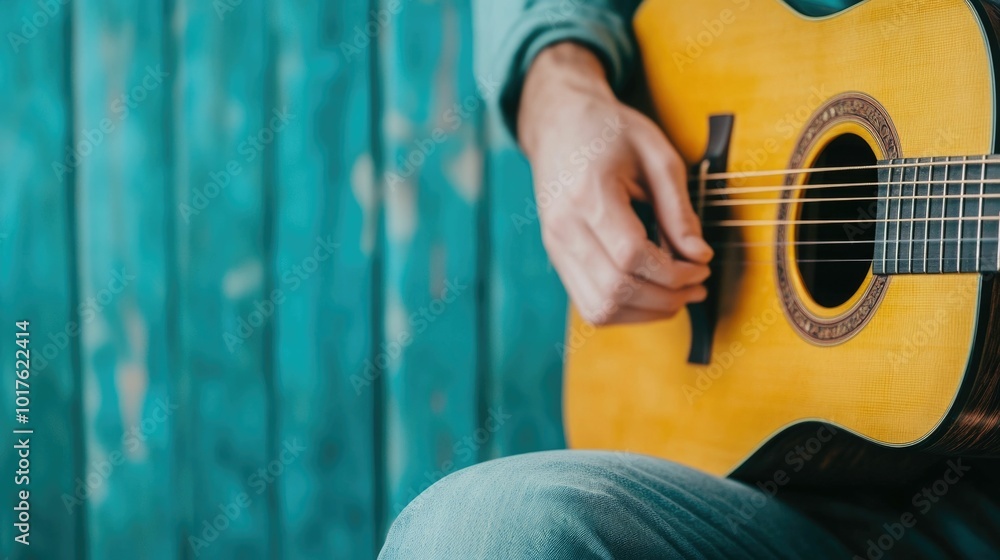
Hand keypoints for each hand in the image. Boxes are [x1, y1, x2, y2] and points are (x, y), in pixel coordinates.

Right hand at [518, 42, 712, 325]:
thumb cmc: (609, 131)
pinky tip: (650, 293)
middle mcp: (564, 227)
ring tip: (677, 295)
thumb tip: (698, 255)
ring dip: (645, 312)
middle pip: (615, 290)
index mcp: (589, 194)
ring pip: (600, 308)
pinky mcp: (557, 257)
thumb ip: (678, 208)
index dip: (673, 273)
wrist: (559, 123)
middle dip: (665, 298)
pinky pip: (589, 304)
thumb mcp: (656, 155)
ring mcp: (556, 246)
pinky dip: (625, 310)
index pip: (631, 256)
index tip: (701, 267)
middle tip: (697, 286)